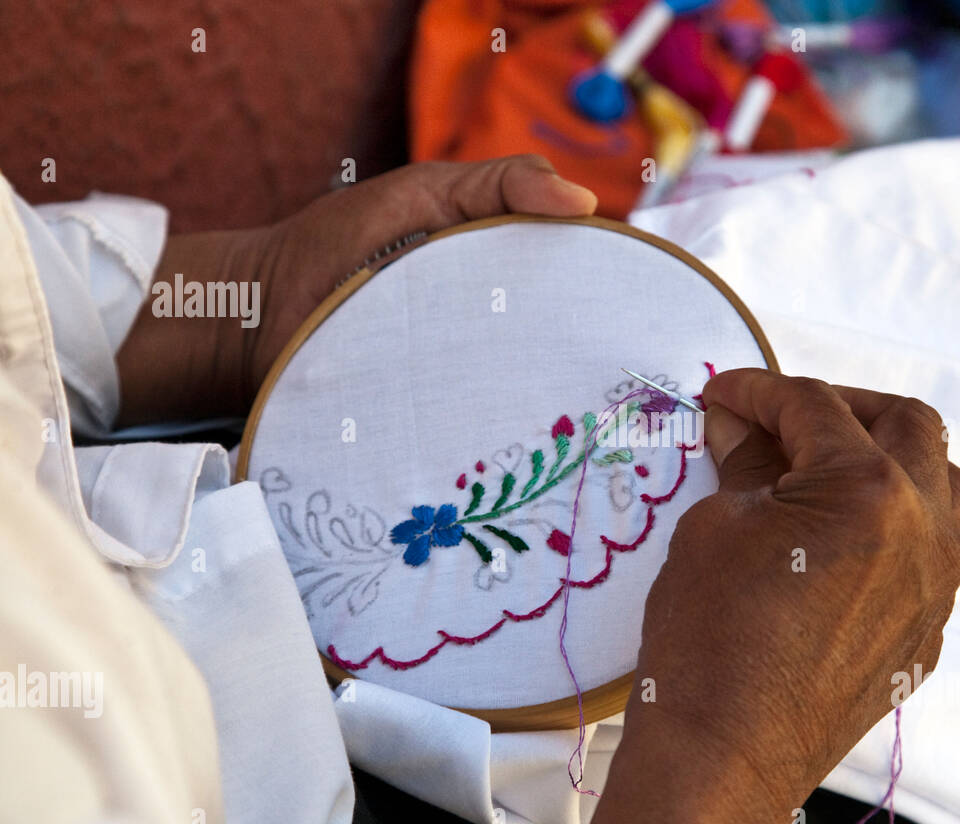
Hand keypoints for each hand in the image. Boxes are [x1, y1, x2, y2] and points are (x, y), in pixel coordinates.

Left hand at [116, 155, 597, 424]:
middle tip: (625, 374)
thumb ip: (501, 184)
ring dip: (552, 407)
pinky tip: (526, 445)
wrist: (260, 307)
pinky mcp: (438, 426)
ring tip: (590, 417)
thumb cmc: (342, 242)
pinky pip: (478, 436)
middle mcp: (498, 336)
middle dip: (593, 361)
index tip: (641, 305)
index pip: (579, 288)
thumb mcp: (428, 192)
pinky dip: (500, 442)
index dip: (614, 294)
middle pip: (563, 352)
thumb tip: (584, 201)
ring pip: (530, 400)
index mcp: (505, 278)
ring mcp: (469, 383)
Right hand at [575, 370, 959, 823]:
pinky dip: (896, 524)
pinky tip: (844, 536)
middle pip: (906, 425)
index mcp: (870, 490)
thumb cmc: (711, 641)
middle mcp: (924, 530)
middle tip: (784, 419)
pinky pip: (934, 552)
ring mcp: (936, 586)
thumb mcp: (715, 527)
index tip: (726, 396)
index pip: (816, 408)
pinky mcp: (927, 631)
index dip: (761, 391)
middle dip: (842, 406)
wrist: (726, 752)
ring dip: (895, 459)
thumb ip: (745, 465)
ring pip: (946, 486)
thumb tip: (745, 430)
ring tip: (834, 468)